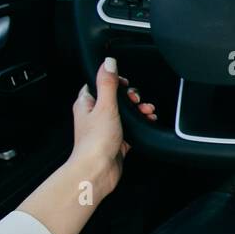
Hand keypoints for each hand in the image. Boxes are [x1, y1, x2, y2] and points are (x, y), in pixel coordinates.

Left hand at [70, 57, 156, 199]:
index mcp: (86, 104)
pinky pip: (131, 128)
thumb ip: (108, 83)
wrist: (97, 170)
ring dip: (138, 110)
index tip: (125, 84)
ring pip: (125, 113)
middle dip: (131, 97)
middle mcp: (94, 115)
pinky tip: (148, 122)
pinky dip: (140, 124)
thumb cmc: (95, 142)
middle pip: (115, 98)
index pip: (99, 84)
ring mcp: (105, 129)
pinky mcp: (116, 141)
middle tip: (137, 100)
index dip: (114, 81)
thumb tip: (109, 62)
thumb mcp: (105, 106)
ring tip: (147, 111)